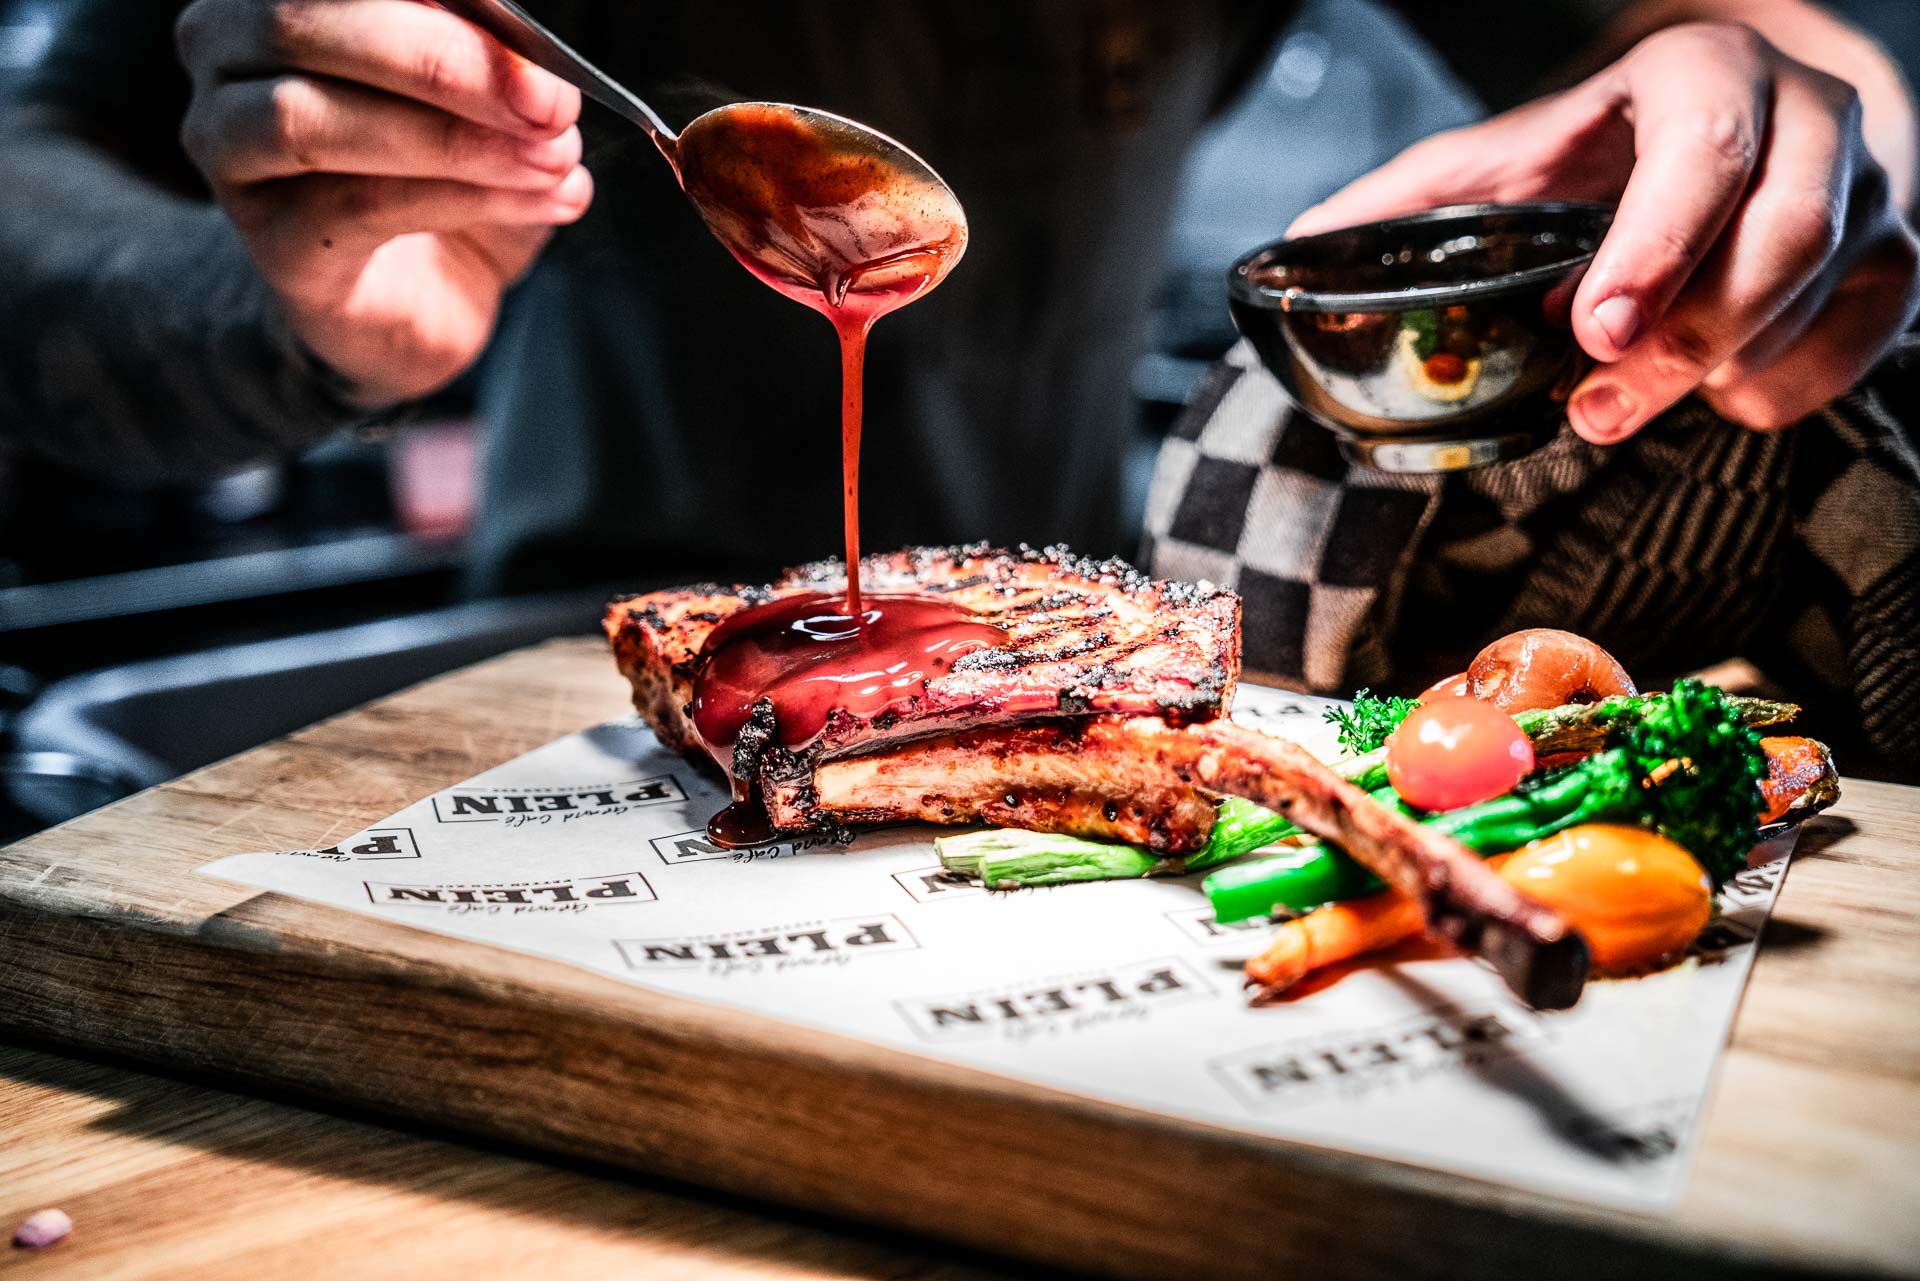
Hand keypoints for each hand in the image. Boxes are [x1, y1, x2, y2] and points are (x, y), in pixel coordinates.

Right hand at [175, 0, 591, 405]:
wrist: (414, 304)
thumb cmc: (443, 178)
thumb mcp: (483, 102)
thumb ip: (494, 65)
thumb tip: (542, 73)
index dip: (446, 1)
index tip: (532, 36)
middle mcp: (225, 52)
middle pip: (308, 23)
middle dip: (447, 60)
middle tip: (551, 102)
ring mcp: (230, 148)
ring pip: (313, 119)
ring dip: (454, 138)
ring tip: (555, 160)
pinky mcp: (270, 241)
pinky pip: (359, 205)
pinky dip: (466, 197)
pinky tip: (542, 200)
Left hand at [1289, 22, 1919, 442]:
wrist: (1735, 120)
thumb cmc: (1605, 151)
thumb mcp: (1509, 158)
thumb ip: (1415, 197)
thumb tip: (1303, 240)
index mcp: (1702, 74)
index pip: (1702, 153)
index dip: (1653, 251)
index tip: (1591, 333)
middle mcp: (1808, 116)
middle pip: (1780, 235)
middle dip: (1685, 338)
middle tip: (1597, 409)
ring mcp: (1868, 185)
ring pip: (1831, 290)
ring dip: (1725, 371)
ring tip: (1631, 402)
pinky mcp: (1896, 256)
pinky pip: (1867, 340)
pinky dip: (1788, 386)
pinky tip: (1718, 395)